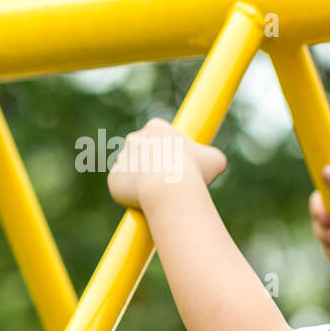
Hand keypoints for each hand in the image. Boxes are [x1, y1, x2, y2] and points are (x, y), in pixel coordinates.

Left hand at [107, 118, 226, 208]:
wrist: (170, 190)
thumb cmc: (195, 172)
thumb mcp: (215, 160)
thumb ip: (210, 157)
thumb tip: (212, 162)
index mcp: (156, 127)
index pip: (162, 138)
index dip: (173, 152)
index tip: (181, 164)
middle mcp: (134, 138)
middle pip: (145, 152)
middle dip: (156, 165)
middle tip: (172, 181)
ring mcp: (121, 159)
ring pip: (133, 171)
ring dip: (144, 180)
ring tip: (162, 195)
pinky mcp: (113, 180)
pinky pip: (125, 189)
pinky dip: (135, 196)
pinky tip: (149, 203)